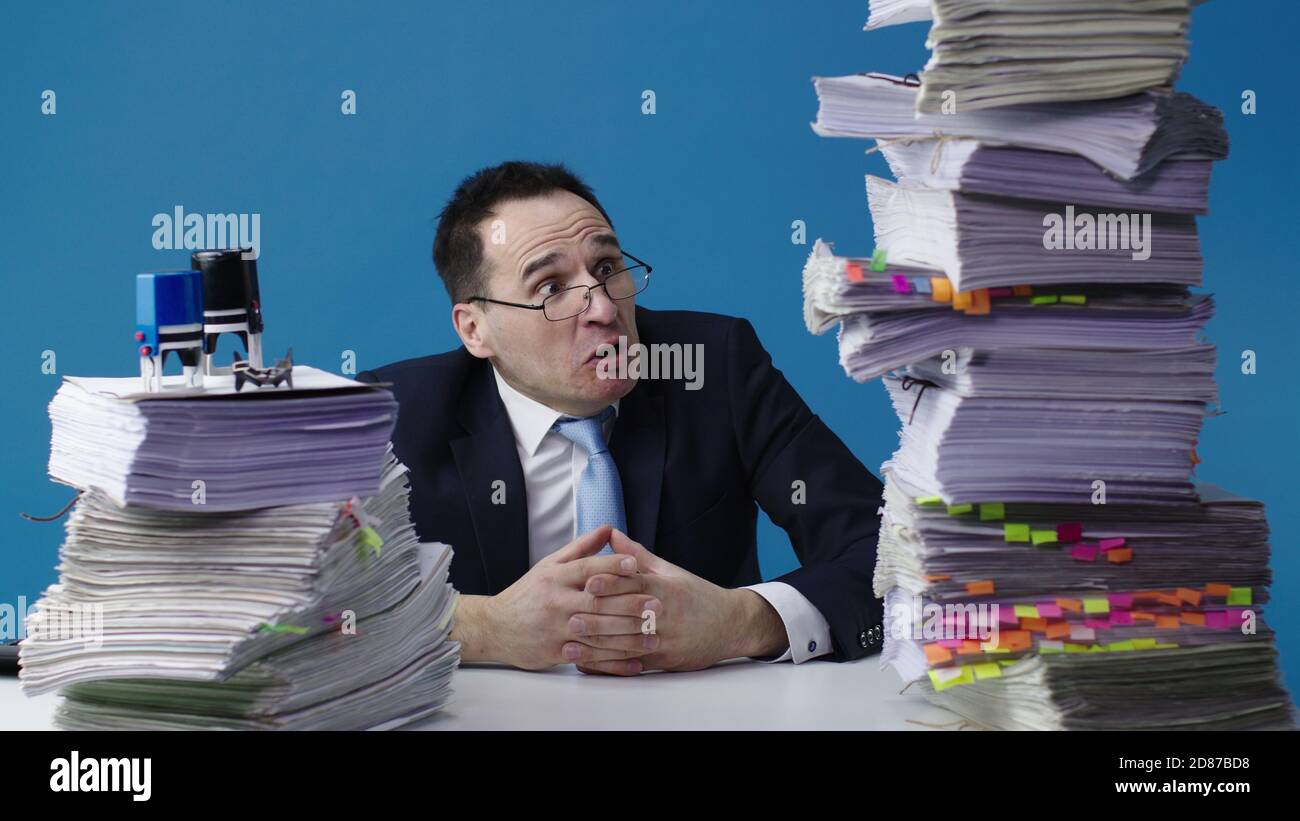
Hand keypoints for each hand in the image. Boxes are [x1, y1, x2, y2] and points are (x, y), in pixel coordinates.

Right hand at [484, 525, 657, 670]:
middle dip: (629, 604)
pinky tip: (634, 663)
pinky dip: (613, 663)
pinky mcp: (555, 653)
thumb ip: (580, 549)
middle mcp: (555, 602)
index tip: (636, 565)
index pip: (587, 568)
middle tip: (657, 605)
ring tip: (653, 637)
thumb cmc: (527, 594)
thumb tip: (608, 529)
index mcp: (555, 578)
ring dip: (628, 637)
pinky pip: (590, 658)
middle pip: (597, 602)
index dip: (612, 565)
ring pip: (597, 633)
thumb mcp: (548, 566)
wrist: (493, 627)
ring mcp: (555, 629)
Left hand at [574, 529, 786, 674]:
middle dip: (598, 618)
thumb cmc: (697, 595)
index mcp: (668, 590)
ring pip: (627, 644)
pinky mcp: (664, 660)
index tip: (588, 582)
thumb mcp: (671, 572)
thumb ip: (637, 556)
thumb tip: (611, 534)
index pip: (637, 585)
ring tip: (571, 643)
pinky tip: (587, 663)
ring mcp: (665, 640)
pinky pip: (631, 663)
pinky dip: (607, 664)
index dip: (612, 584)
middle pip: (628, 617)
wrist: (730, 626)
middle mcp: (666, 615)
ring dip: (597, 646)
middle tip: (570, 617)